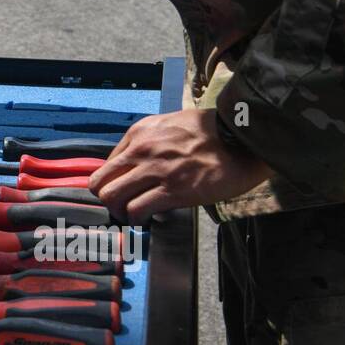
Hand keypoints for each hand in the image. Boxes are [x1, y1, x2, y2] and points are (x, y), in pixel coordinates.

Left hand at [88, 108, 274, 223]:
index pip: (106, 165)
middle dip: (109, 200)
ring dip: (120, 212)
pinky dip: (137, 219)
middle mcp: (141, 150)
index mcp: (139, 133)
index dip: (112, 183)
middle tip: (123, 207)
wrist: (242, 138)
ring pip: (113, 198)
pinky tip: (147, 219)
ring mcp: (155, 170)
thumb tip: (135, 164)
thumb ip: (148, 142)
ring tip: (134, 215)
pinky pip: (137, 210)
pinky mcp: (173, 190)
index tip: (122, 193)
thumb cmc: (211, 132)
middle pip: (101, 183)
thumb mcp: (169, 124)